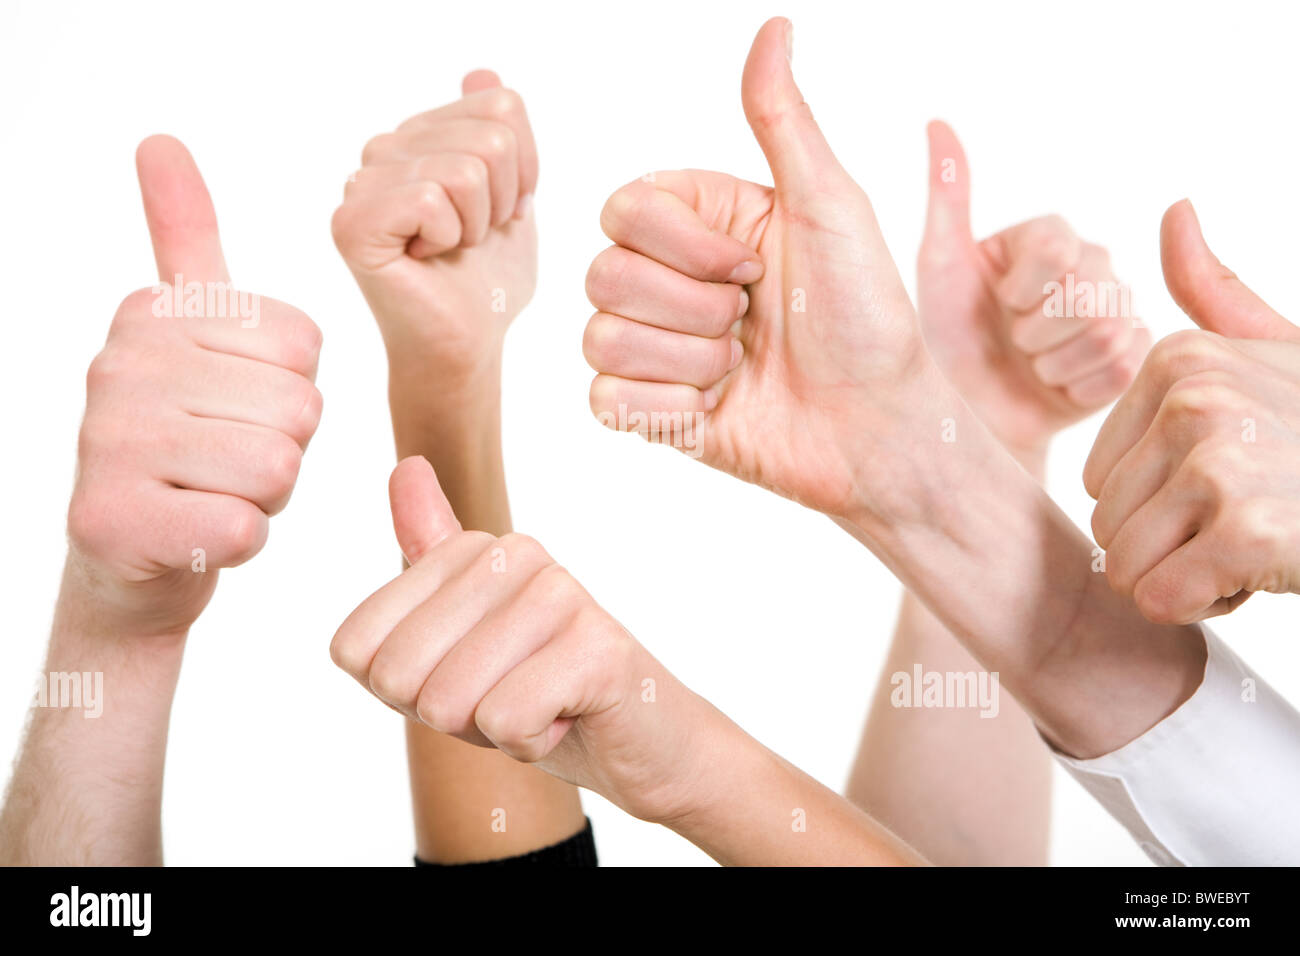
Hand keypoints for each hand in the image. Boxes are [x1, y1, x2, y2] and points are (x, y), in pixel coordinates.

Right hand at [68, 136, 322, 634]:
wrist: (133, 556)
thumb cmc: (186, 443)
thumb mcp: (190, 334)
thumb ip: (184, 240)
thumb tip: (159, 137)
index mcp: (151, 313)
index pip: (304, 345)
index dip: (294, 391)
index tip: (237, 407)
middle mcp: (118, 366)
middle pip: (298, 408)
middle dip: (283, 447)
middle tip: (226, 461)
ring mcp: (108, 443)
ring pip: (277, 467)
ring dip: (265, 496)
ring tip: (211, 493)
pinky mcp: (115, 520)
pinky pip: (243, 526)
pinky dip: (240, 541)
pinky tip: (198, 536)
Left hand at [330, 457, 721, 824]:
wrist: (647, 739)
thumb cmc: (543, 693)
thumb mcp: (455, 642)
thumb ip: (422, 566)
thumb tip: (405, 466)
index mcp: (470, 550)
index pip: (356, 647)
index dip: (400, 692)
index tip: (465, 681)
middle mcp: (515, 554)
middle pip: (397, 676)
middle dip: (444, 714)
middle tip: (508, 697)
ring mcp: (560, 594)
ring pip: (447, 701)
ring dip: (490, 731)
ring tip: (543, 703)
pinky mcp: (597, 646)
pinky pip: (504, 720)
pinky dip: (530, 743)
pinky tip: (569, 717)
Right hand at [331, 71, 537, 384]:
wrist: (467, 345)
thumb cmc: (487, 283)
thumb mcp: (512, 200)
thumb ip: (502, 137)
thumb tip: (482, 71)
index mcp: (420, 138)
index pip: (500, 105)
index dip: (525, 167)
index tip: (501, 213)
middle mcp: (383, 152)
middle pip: (489, 134)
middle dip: (504, 198)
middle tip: (475, 239)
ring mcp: (361, 184)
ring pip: (465, 168)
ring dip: (478, 223)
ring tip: (451, 249)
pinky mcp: (353, 223)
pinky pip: (430, 198)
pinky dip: (448, 237)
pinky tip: (427, 259)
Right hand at [582, 18, 925, 518]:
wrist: (877, 427)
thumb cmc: (868, 318)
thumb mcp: (831, 207)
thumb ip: (784, 121)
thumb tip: (775, 27)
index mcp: (703, 223)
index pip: (623, 208)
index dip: (682, 245)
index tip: (753, 268)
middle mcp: (670, 279)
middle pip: (603, 273)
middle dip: (693, 308)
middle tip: (752, 324)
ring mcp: (657, 347)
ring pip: (601, 336)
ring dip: (688, 361)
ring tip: (740, 368)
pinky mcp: (651, 410)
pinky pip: (606, 400)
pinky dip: (667, 409)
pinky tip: (716, 409)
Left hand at [917, 121, 1150, 466]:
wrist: (967, 416)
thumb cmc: (944, 340)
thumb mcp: (939, 267)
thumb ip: (948, 196)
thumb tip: (936, 121)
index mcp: (1049, 236)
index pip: (1060, 246)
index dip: (1023, 287)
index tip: (998, 302)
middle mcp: (1092, 264)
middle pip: (1088, 289)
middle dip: (1035, 329)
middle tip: (1013, 341)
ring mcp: (1118, 310)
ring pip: (1105, 330)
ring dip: (1052, 361)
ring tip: (1030, 364)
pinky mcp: (1132, 358)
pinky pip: (1120, 367)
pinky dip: (1075, 386)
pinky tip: (1054, 385)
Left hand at [1085, 200, 1299, 623]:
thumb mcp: (1282, 348)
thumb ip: (1215, 293)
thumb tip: (1175, 209)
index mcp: (1179, 361)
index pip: (1098, 479)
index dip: (1158, 503)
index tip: (1231, 484)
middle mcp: (1192, 401)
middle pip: (1107, 524)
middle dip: (1170, 544)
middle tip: (1249, 518)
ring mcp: (1218, 462)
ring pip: (1125, 568)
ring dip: (1188, 578)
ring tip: (1257, 541)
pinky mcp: (1244, 530)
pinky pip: (1161, 600)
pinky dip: (1207, 606)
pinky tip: (1263, 572)